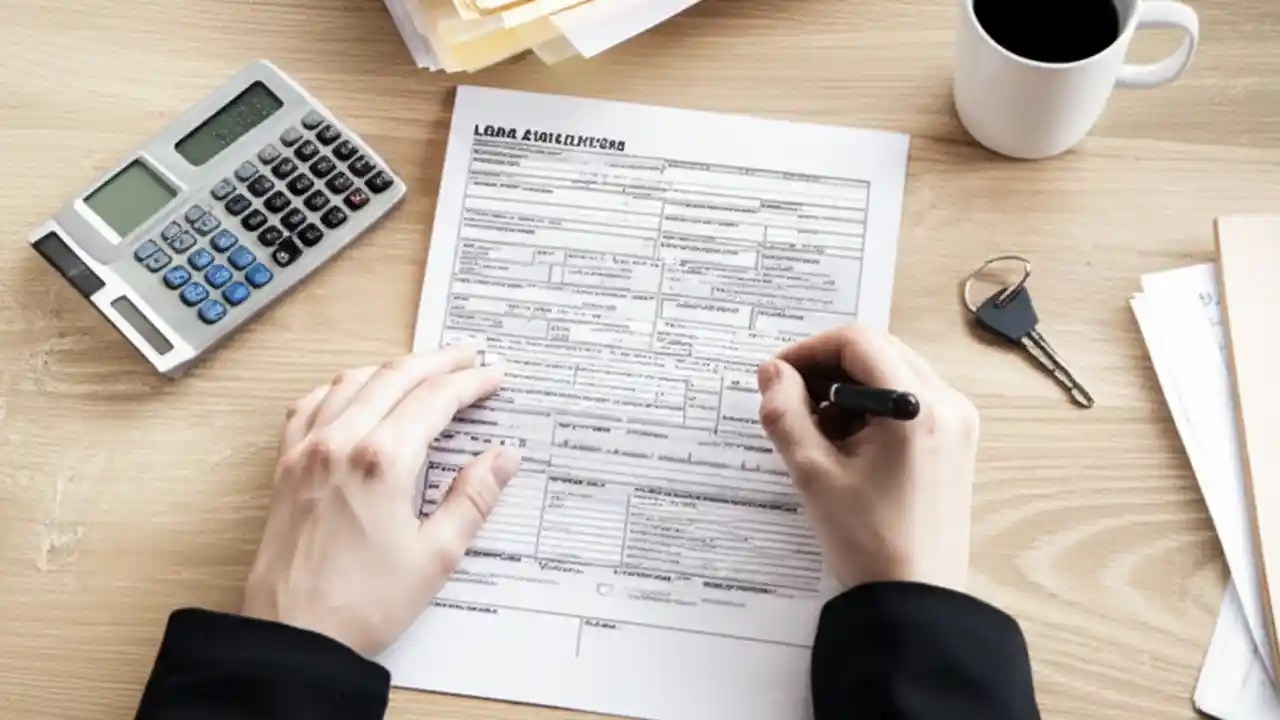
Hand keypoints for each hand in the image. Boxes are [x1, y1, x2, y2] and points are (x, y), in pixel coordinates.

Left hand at [242, 345, 520, 656]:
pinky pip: (310, 405)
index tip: (493, 376)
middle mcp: (342, 443)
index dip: (470, 382)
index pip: (436, 399)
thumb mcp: (436, 556)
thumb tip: (503, 459)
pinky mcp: (286, 467)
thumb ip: (473, 499)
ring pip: (352, 381)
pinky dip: (339, 387)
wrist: (293, 636)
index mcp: (384, 461)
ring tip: (420, 368)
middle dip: (437, 361)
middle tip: (468, 355)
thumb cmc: (362, 604)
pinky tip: (353, 391)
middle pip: (396, 377)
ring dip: (392, 367)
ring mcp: (308, 451)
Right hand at [756, 325, 978, 591]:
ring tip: (818, 431)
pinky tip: (847, 443)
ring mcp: (957, 421)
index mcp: (916, 407)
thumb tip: (771, 373)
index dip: (809, 350)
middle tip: (791, 400)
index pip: (857, 342)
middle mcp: (947, 403)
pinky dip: (872, 406)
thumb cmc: (868, 543)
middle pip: (878, 350)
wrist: (915, 599)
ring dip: (848, 387)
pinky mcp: (956, 439)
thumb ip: (785, 414)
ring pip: (892, 371)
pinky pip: (909, 397)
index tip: (777, 377)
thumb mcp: (813, 474)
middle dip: (828, 368)